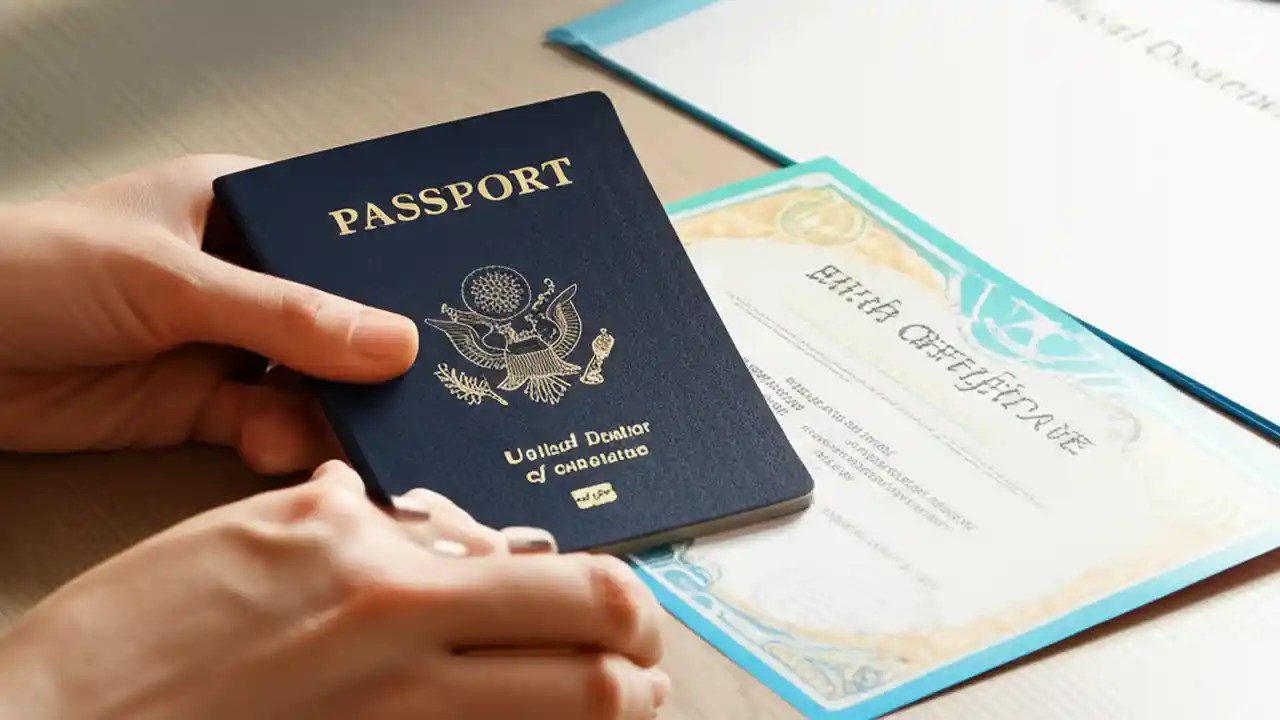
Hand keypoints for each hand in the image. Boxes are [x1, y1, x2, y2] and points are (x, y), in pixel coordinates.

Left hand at [0, 155, 418, 472]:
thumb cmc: (35, 270)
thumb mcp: (174, 283)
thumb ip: (288, 317)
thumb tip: (395, 343)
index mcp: (235, 207)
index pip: (334, 234)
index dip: (389, 270)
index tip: (447, 305)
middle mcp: (238, 274)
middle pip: (333, 315)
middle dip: (371, 354)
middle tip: (419, 389)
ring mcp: (220, 342)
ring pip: (307, 378)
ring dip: (331, 406)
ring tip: (351, 431)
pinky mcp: (196, 404)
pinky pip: (264, 423)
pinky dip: (282, 439)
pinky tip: (284, 447)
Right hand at [0, 461, 669, 719]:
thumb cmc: (134, 634)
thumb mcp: (241, 536)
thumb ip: (335, 518)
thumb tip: (389, 513)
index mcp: (374, 558)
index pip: (537, 562)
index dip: (600, 585)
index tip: (615, 595)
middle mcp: (406, 630)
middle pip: (591, 628)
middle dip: (639, 638)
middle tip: (646, 648)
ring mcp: (403, 716)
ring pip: (574, 708)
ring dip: (622, 701)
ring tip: (635, 697)